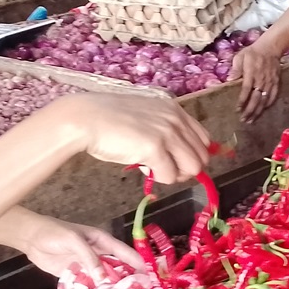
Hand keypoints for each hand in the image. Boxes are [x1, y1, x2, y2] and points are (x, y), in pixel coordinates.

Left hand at [11, 210, 143, 277]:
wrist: (30, 238)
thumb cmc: (54, 233)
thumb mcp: (74, 241)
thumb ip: (89, 258)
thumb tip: (105, 279)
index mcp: (103, 242)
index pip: (126, 254)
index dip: (139, 265)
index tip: (151, 278)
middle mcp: (99, 255)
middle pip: (118, 270)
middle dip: (127, 282)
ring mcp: (88, 267)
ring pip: (105, 281)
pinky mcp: (76, 276)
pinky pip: (89, 288)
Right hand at [53, 93, 210, 183]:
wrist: (85, 119)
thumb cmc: (108, 119)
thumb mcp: (144, 117)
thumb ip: (162, 131)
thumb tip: (172, 156)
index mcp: (175, 110)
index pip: (203, 139)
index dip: (192, 155)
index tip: (176, 161)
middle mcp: (176, 120)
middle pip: (201, 157)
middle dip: (184, 169)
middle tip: (163, 169)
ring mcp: (167, 134)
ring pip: (192, 169)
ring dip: (174, 175)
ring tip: (154, 169)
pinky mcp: (155, 149)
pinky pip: (169, 176)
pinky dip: (158, 178)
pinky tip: (143, 168)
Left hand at [232, 40, 280, 120]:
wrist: (270, 47)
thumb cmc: (253, 52)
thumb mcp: (240, 56)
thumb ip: (235, 68)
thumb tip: (229, 80)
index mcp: (251, 73)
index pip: (246, 90)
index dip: (242, 101)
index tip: (237, 110)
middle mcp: (261, 79)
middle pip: (256, 99)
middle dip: (250, 111)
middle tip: (244, 120)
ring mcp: (270, 82)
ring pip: (264, 100)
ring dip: (258, 111)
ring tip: (252, 120)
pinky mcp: (276, 82)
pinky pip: (273, 96)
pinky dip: (268, 105)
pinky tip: (263, 110)